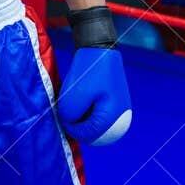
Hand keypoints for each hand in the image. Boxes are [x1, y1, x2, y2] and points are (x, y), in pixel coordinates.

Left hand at [57, 6, 131, 145]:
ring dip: (83, 118)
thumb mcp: (73, 95)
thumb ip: (69, 115)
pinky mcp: (116, 104)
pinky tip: (82, 100)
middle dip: (79, 125)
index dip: (72, 128)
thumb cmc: (87, 71)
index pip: (89, 134)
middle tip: (68, 111)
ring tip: (76, 102)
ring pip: (97, 125)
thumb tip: (69, 124)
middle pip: (94, 133)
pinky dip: (89, 112)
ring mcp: (121, 111)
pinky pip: (101, 116)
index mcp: (113, 116)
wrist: (100, 49)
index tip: (63, 116)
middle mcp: (122, 116)